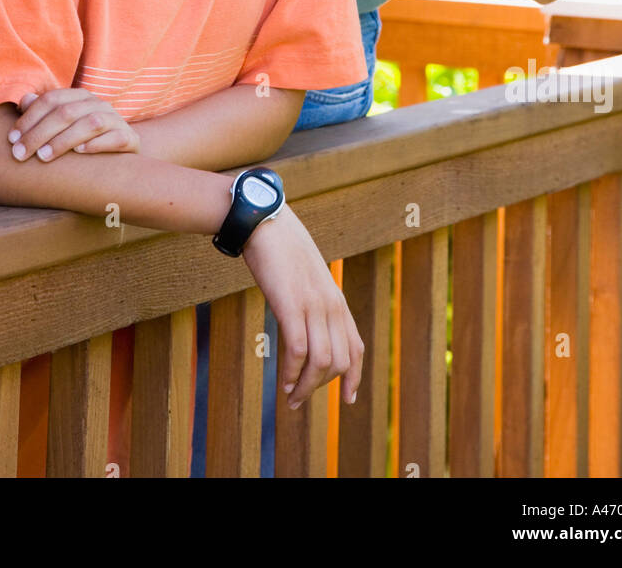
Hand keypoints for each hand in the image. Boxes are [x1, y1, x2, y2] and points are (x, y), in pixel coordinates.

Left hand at [7, 88, 139, 161]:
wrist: (121, 155)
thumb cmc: (82, 140)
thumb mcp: (62, 125)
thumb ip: (43, 112)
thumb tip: (24, 101)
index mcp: (80, 97)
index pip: (51, 100)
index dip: (29, 118)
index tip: (11, 139)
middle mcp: (98, 104)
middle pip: (66, 113)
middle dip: (39, 133)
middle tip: (20, 154)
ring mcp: (115, 120)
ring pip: (90, 123)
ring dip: (64, 140)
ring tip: (43, 157)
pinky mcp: (130, 138)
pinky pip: (116, 137)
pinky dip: (98, 144)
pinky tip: (80, 153)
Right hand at [242, 204, 362, 408]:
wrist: (266, 222)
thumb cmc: (282, 251)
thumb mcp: (305, 280)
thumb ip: (312, 304)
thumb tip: (306, 331)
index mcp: (337, 300)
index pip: (355, 348)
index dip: (354, 377)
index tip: (348, 399)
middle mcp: (331, 305)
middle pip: (339, 361)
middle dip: (322, 387)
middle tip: (299, 398)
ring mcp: (313, 304)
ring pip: (322, 362)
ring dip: (306, 386)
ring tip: (291, 397)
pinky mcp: (291, 304)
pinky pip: (299, 350)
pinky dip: (292, 372)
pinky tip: (283, 380)